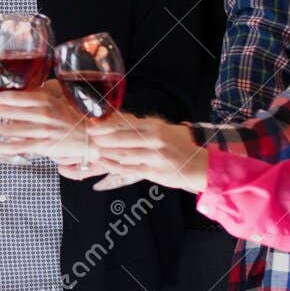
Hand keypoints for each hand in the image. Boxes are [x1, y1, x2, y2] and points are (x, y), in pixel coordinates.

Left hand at [0, 81, 92, 162]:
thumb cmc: (75, 117)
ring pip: (9, 129)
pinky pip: (16, 147)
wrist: (93, 136)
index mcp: (45, 99)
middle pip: (9, 111)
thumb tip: (22, 94)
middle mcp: (42, 113)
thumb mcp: (58, 100)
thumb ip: (40, 97)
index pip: (14, 97)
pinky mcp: (43, 146)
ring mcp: (42, 131)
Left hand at [85, 113, 207, 194]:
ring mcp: (153, 157)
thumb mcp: (166, 129)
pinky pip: (128, 168)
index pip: (127, 123)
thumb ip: (145, 126)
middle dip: (102, 136)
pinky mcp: (153, 172)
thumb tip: (122, 118)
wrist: (200, 166)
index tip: (94, 123)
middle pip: (122, 137)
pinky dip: (113, 165)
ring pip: (123, 153)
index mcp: (156, 127)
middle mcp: (154, 140)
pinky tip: (103, 162)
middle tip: (88, 134)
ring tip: (92, 148)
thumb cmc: (181, 146)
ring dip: (105, 151)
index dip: (108, 123)